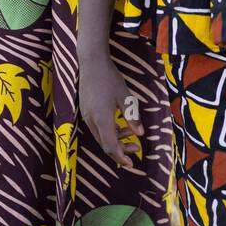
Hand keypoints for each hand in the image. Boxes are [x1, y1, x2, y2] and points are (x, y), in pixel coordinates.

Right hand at [78, 53, 143, 170]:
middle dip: (121, 149)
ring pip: (100, 136)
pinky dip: (108, 131)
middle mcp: (91, 120)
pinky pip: (96, 127)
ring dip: (115, 139)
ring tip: (130, 133)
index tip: (131, 163)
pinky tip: (118, 124)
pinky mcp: (85, 110)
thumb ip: (132, 117)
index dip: (120, 157)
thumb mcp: (125, 97)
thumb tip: (140, 134)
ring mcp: (86, 115)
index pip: (110, 147)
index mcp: (102, 119)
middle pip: (105, 144)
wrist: (91, 62)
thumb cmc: (110, 78)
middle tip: (136, 148)